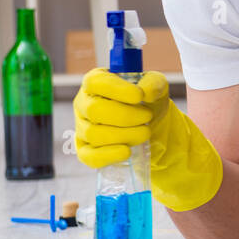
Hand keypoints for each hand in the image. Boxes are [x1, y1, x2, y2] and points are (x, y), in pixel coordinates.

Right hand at [73, 68, 222, 211]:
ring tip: (145, 132)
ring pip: (93, 134)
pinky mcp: (85, 150)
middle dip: (125, 116)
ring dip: (124, 135)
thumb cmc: (149, 102)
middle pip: (94, 110)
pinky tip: (127, 152)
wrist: (154, 129)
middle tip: (147, 117)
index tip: (139, 96)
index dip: (116, 89)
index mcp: (96, 82)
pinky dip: (108, 155)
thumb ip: (154, 84)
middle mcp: (84, 104)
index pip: (95, 82)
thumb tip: (146, 93)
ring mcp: (82, 128)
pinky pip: (88, 156)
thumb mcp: (157, 87)